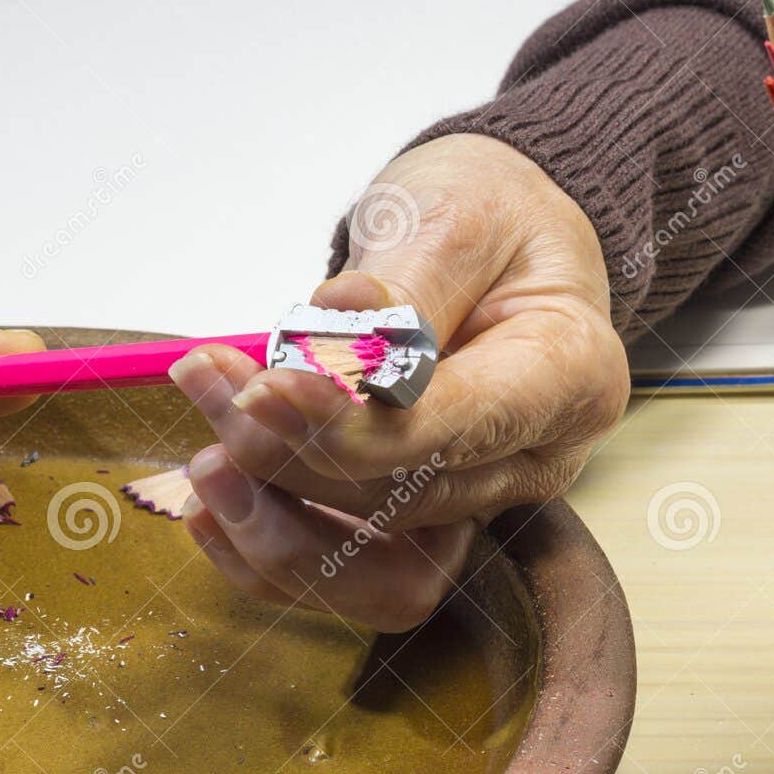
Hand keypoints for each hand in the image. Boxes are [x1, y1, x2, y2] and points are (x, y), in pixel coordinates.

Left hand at [169, 133, 627, 631]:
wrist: (492, 234)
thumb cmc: (486, 212)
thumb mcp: (452, 214)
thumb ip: (405, 288)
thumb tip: (338, 338)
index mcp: (570, 375)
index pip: (456, 428)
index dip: (353, 426)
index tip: (266, 389)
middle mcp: (534, 456)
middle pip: (404, 496)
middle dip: (291, 452)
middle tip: (209, 381)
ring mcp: (480, 495)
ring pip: (368, 547)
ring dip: (271, 501)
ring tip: (204, 434)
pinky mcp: (421, 514)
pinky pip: (343, 562)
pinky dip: (269, 536)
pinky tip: (212, 493)